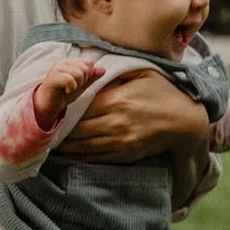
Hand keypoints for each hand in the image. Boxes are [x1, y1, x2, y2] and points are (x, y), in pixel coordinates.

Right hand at [32, 57, 104, 128]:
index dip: (88, 76)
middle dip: (82, 81)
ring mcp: (56, 68)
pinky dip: (71, 88)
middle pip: (85, 68)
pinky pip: (70, 80)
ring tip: (67, 89)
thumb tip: (103, 69)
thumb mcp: (82, 86)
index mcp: (70, 62)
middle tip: (71, 87)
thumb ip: (92, 77)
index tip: (77, 83)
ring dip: (76, 86)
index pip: (89, 63)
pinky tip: (64, 91)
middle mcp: (63, 62)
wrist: (49, 105)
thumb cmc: (64, 94)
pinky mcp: (52, 77)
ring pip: (79, 74)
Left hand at [54, 72, 210, 163]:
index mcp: (117, 100)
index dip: (63, 109)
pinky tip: (68, 153)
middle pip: (77, 129)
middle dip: (59, 129)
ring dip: (64, 145)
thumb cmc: (164, 92)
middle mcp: (116, 123)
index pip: (81, 106)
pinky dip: (78, 156)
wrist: (186, 122)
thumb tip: (92, 71)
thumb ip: (117, 72)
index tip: (51, 108)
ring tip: (49, 142)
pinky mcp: (125, 155)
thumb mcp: (143, 73)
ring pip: (83, 146)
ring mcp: (120, 142)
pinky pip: (95, 158)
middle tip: (43, 127)